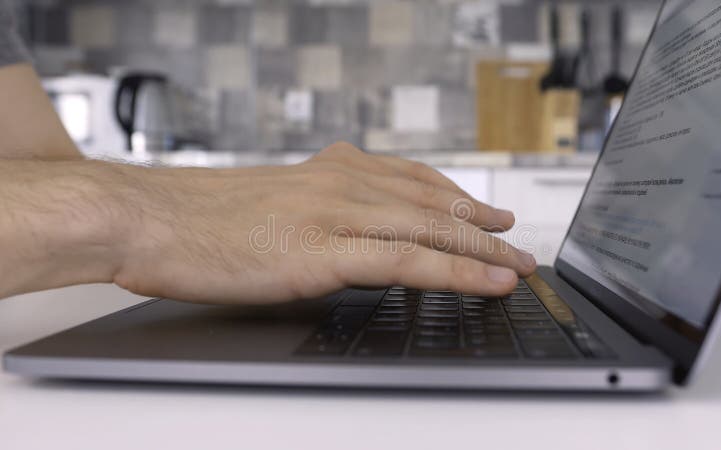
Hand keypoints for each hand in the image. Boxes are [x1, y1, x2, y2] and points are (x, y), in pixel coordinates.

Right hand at [112, 143, 535, 303]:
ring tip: (519, 266)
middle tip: (516, 242)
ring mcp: (336, 216)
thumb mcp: (273, 203)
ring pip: (431, 229)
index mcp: (330, 171)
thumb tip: (348, 238)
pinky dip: (457, 272)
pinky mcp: (323, 252)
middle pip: (433, 203)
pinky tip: (487, 282)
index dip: (457, 198)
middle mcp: (342, 184)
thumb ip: (318, 212)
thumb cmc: (202, 217)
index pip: (413, 180)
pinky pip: (408, 262)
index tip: (484, 213)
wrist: (149, 218)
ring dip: (484, 250)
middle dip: (482, 226)